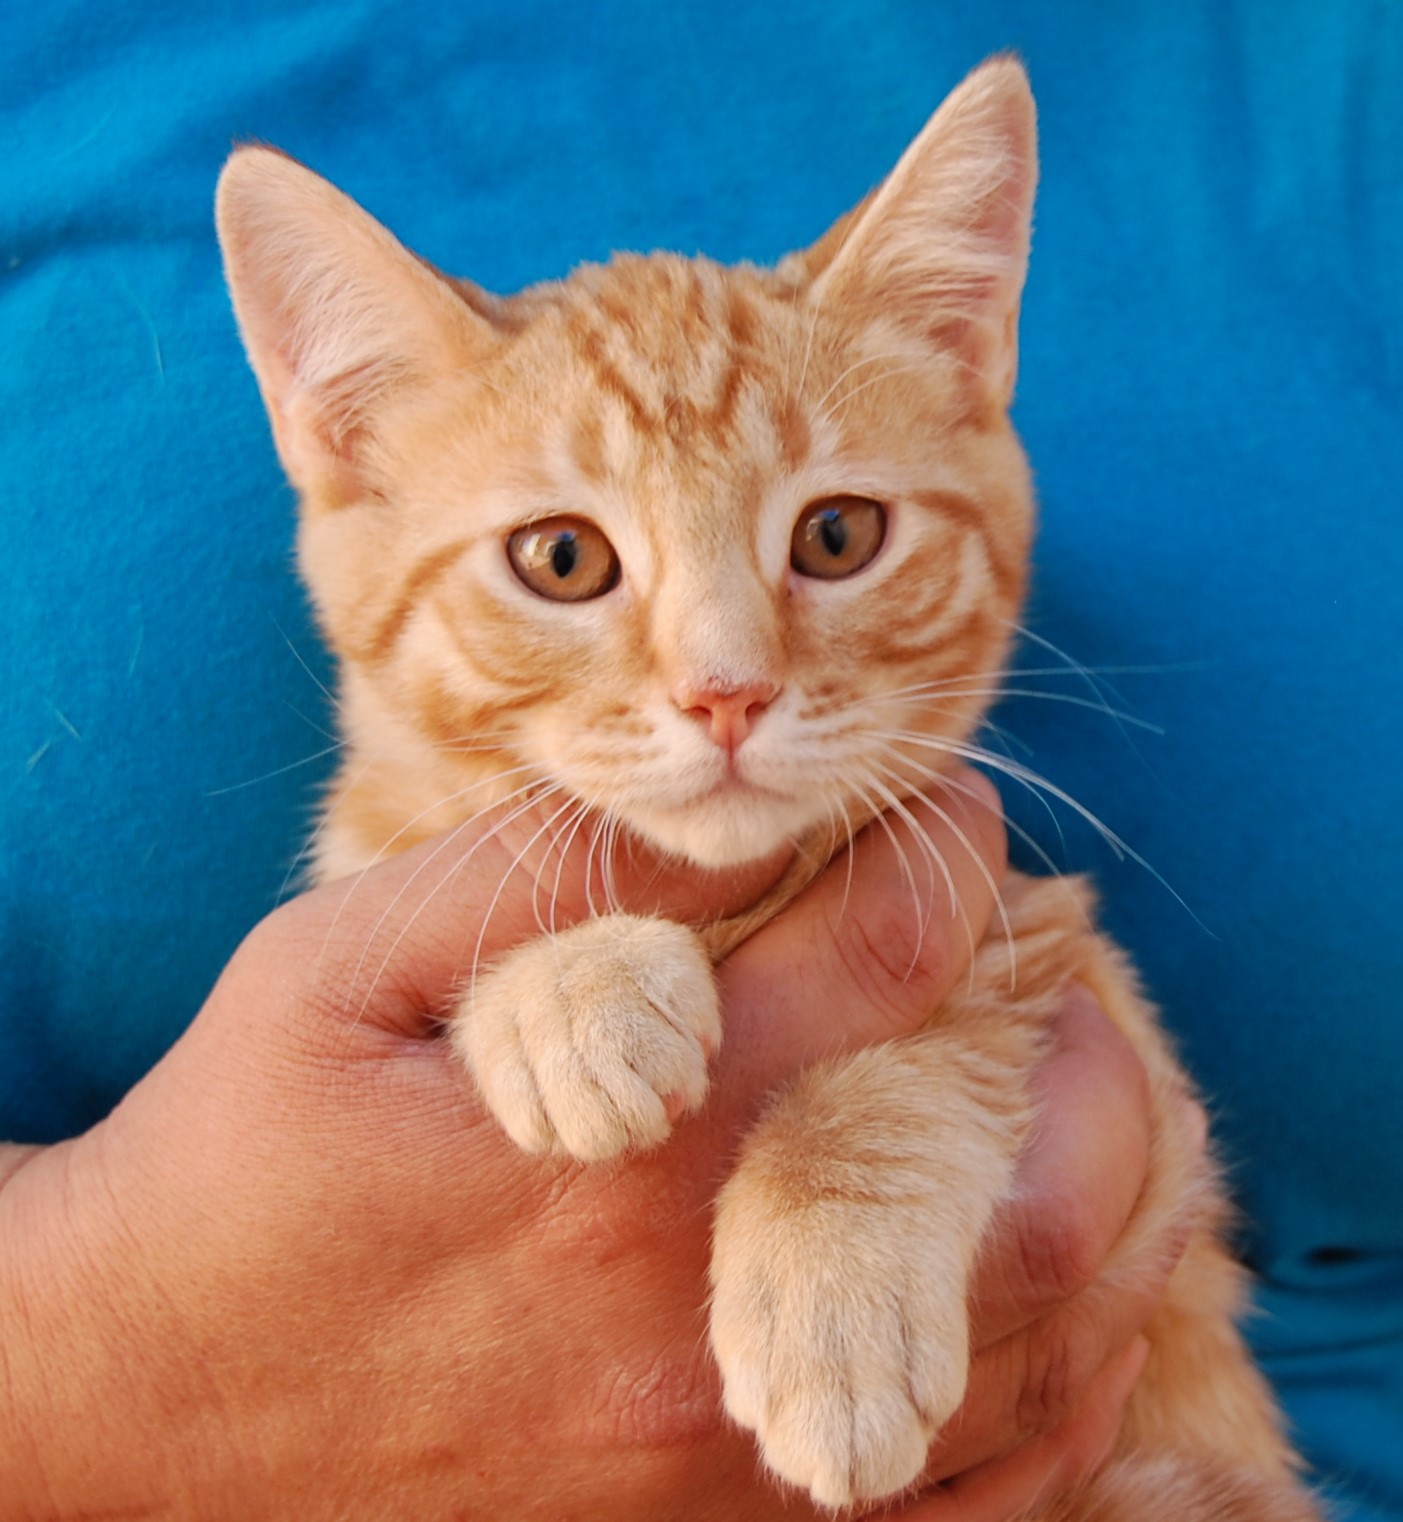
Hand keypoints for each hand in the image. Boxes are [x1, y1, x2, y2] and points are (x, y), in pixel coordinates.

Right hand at [0, 773, 1175, 1519]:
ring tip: (1100, 1117)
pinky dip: (1059, 1399)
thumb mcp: (344, 967)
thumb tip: (710, 797)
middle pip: (1016, 1198)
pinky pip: (968, 1509)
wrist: (149, 1396)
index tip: (966, 819)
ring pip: (1032, 1369)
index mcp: (617, 1146)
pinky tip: (1062, 1310)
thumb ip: (536, 875)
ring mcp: (719, 1463)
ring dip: (1108, 1222)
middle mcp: (695, 1318)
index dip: (944, 860)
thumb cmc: (241, 1155)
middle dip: (1095, 1060)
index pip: (873, 964)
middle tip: (1083, 978)